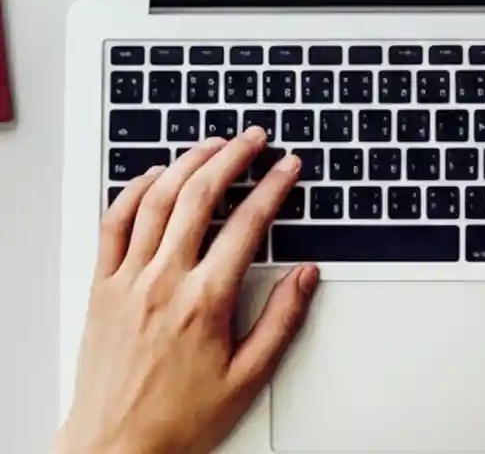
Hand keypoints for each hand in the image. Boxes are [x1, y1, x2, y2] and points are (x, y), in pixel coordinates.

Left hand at [53, 128, 318, 453]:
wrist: (115, 446)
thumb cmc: (179, 418)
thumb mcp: (248, 376)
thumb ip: (282, 320)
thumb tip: (306, 276)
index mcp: (205, 302)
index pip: (248, 225)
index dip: (273, 187)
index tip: (288, 167)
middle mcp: (163, 282)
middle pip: (200, 197)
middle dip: (232, 158)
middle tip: (254, 139)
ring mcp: (127, 280)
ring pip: (156, 201)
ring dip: (187, 163)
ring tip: (212, 144)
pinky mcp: (100, 287)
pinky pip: (113, 224)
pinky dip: (133, 191)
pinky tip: (153, 176)